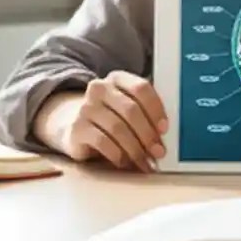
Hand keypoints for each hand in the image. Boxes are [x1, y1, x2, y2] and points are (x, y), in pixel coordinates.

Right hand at [40, 71, 168, 171]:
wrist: (75, 124)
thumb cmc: (112, 117)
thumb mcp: (128, 108)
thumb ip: (146, 114)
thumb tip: (165, 136)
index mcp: (117, 78)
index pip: (141, 88)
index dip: (156, 109)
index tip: (165, 128)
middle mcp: (99, 88)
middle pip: (131, 110)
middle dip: (148, 134)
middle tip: (159, 151)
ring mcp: (86, 107)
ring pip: (118, 128)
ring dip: (135, 149)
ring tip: (145, 162)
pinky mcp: (76, 128)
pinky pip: (102, 142)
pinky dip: (118, 155)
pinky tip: (125, 162)